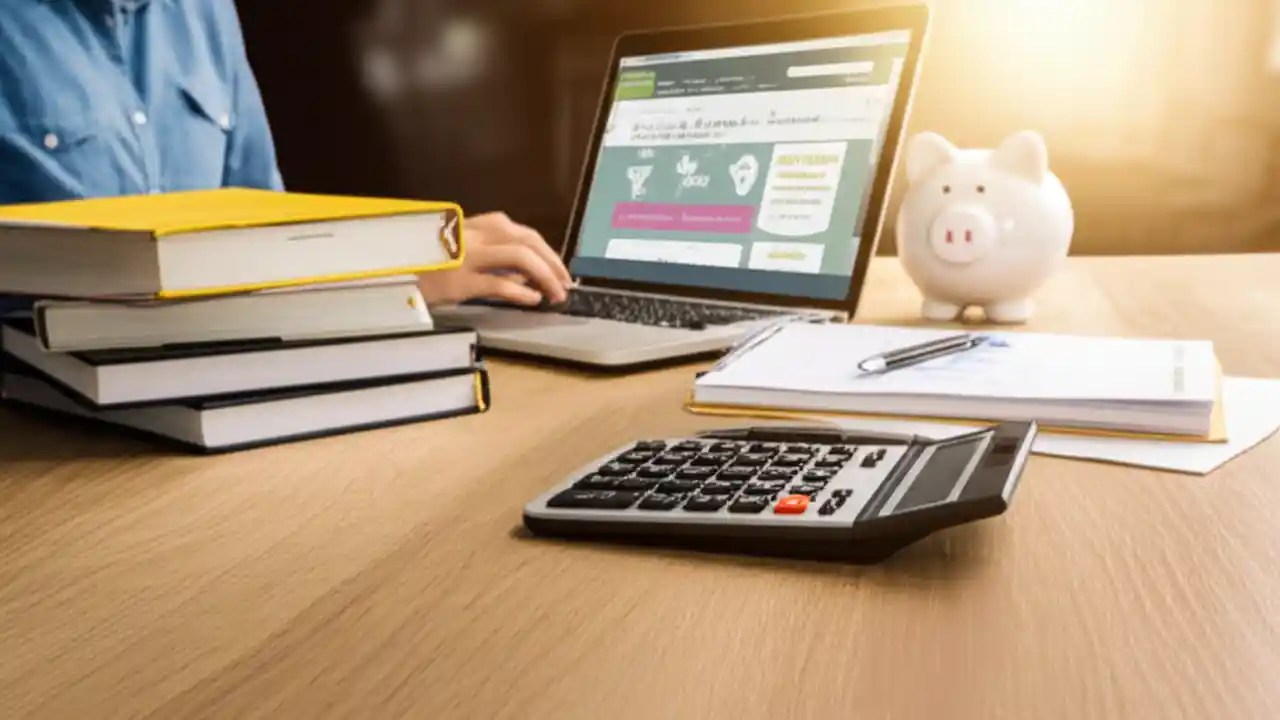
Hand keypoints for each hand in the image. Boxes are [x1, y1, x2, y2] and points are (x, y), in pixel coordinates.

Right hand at [417, 212, 572, 306]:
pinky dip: (522, 291)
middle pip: (528, 241)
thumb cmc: (422, 263)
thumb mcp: (457, 252)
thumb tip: (525, 274)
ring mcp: (467, 257)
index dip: (547, 251)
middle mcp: (474, 235)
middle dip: (553, 262)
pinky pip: (499, 284)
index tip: (559, 269)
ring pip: (520, 257)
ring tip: (555, 294)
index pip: (522, 233)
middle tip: (565, 283)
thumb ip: (490, 256)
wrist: (385, 270)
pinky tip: (532, 300)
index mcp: (474, 225)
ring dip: (545, 276)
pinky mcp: (459, 281)